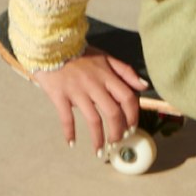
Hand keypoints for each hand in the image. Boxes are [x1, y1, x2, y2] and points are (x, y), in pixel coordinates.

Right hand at [28, 50, 146, 156]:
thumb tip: (144, 86)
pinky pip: (66, 117)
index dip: (132, 116)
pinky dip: (69, 132)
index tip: (131, 128)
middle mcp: (95, 84)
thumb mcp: (105, 57)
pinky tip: (71, 143)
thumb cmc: (79, 53)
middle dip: (117, 132)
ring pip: (93, 119)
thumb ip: (125, 71)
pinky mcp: (59, 95)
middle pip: (113, 113)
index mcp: (107, 75)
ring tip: (100, 151)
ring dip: (98, 138)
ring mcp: (77, 91)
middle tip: (117, 142)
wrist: (51, 45)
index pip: (127, 98)